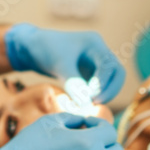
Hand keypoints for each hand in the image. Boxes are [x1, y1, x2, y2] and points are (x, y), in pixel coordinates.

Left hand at [4, 24, 125, 102]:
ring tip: (87, 105)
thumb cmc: (44, 50)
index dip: (104, 83)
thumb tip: (86, 104)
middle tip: (95, 104)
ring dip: (104, 94)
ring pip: (111, 81)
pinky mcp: (89, 73)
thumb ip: (74, 83)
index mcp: (95, 44)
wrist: (32, 48)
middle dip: (110, 90)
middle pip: (117, 73)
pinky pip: (99, 86)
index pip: (110, 66)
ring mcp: (95, 62)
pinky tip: (84, 104)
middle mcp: (99, 52)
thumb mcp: (59, 65)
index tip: (91, 97)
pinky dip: (95, 95)